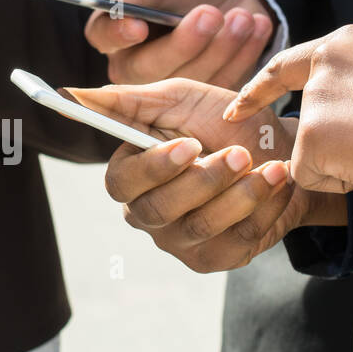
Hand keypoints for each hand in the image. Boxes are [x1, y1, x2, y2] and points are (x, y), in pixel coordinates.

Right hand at [65, 78, 343, 271]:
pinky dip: (263, 209)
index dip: (154, 167)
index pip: (122, 182)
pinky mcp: (217, 258)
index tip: (190, 144)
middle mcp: (149, 213)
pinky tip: (278, 184)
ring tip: (271, 167)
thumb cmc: (223, 122)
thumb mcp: (178, 100)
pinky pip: (235, 242)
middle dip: (205, 180)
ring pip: (200, 226)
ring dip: (241, 195)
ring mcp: (182, 241)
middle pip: (159, 210)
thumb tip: (69, 93)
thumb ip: (126, 101)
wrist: (283, 150)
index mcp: (132, 175)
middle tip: (241, 153)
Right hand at [84, 0, 275, 89]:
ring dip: (220, 50)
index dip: (119, 36)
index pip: (104, 38)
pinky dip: (244, 55)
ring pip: (190, 82)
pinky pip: (222, 85)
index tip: (140, 25)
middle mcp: (134, 63)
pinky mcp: (204, 93)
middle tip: (211, 13)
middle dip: (183, 45)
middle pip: (149, 71)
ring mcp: (170, 84)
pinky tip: (256, 26)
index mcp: (113, 26)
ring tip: (242, 16)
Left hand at [225, 24, 352, 204]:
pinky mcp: (313, 136)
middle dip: (329, 145)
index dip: (258, 92)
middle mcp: (323, 62)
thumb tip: (311, 125)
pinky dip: (339, 183)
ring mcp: (316, 99)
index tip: (234, 110)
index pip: (286, 65)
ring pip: (307, 153)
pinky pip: (309, 177)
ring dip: (340, 165)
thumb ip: (346, 89)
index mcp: (344, 43)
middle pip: (304, 122)